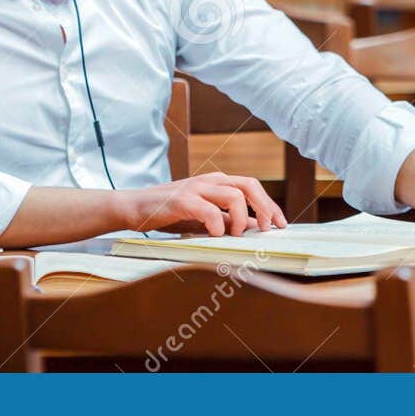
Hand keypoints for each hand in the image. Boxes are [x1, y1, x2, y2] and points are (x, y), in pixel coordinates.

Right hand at [120, 172, 287, 235]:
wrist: (134, 207)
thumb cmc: (170, 213)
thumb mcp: (203, 216)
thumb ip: (227, 219)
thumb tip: (256, 228)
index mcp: (217, 182)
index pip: (252, 186)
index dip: (269, 204)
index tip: (280, 224)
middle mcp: (209, 180)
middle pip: (249, 186)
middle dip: (265, 207)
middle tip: (269, 229)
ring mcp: (196, 188)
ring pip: (234, 195)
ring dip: (241, 219)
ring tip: (236, 235)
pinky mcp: (182, 200)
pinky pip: (210, 210)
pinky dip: (218, 224)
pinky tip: (216, 235)